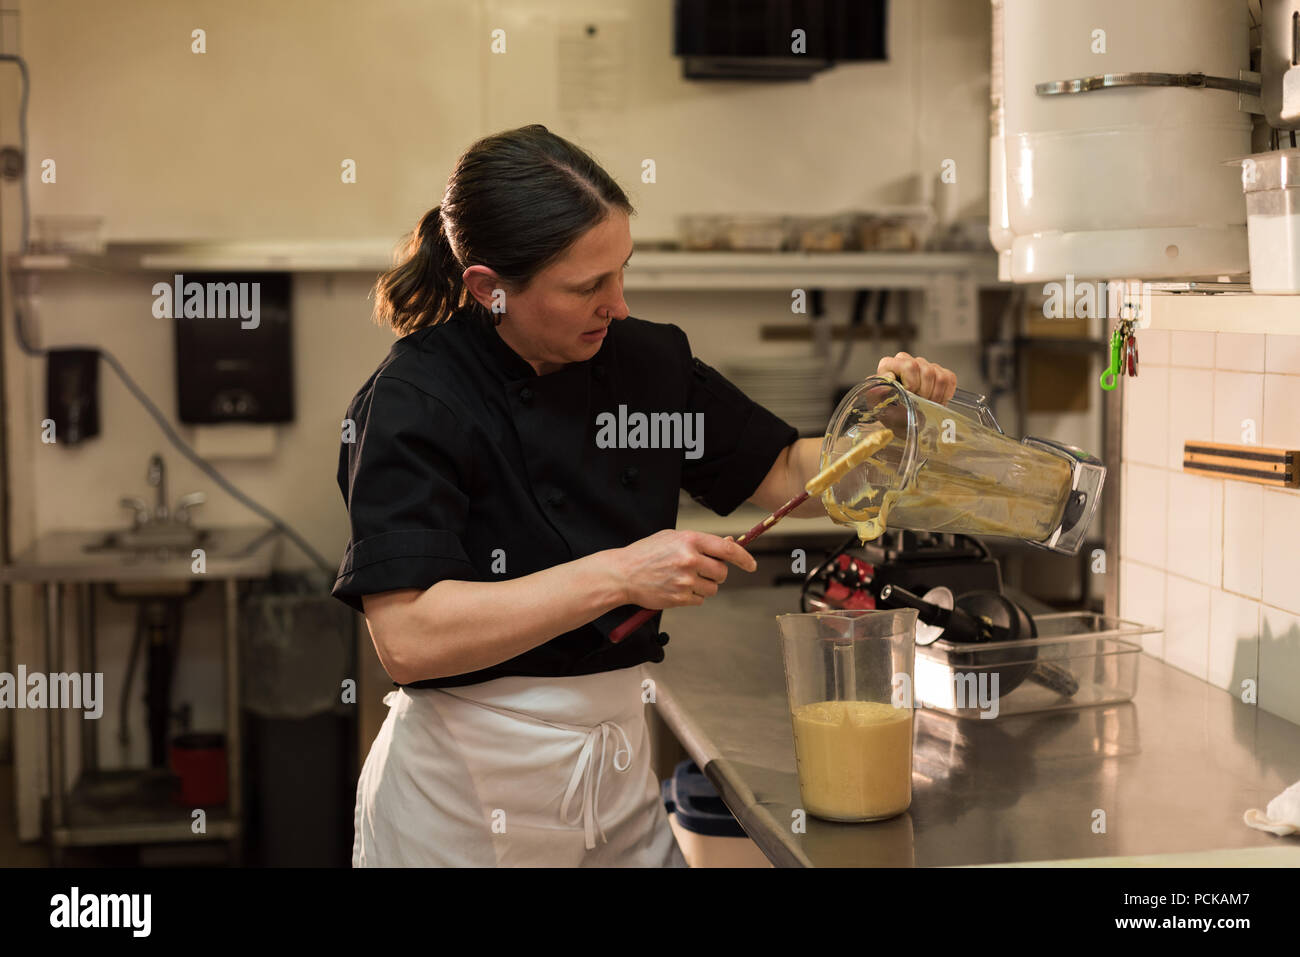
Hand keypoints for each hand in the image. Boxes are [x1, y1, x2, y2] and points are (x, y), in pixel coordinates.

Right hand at [614, 529, 756, 609]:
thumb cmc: (647, 553)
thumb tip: (729, 544)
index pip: (727, 549)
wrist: (622, 573)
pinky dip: (692, 596)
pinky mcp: (679, 598)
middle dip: (716, 573)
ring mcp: (685, 580)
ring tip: (683, 579)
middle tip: (700, 570)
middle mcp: (689, 559)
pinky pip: (700, 600)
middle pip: (722, 572)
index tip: (751, 565)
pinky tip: (675, 588)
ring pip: (712, 588)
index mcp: (689, 540)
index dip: (744, 558)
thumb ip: (700, 542)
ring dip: (704, 586)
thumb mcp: (672, 538)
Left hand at [877, 351, 957, 404]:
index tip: (908, 396)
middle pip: (927, 372)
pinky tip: (935, 402)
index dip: (912, 385)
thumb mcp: (880, 407)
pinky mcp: (939, 372)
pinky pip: (949, 379)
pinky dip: (944, 395)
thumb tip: (888, 381)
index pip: (909, 366)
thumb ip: (879, 393)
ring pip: (939, 377)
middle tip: (918, 405)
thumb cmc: (889, 412)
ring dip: (935, 396)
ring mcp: (924, 365)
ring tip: (926, 405)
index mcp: (889, 365)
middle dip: (924, 393)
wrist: (900, 420)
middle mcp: (906, 360)